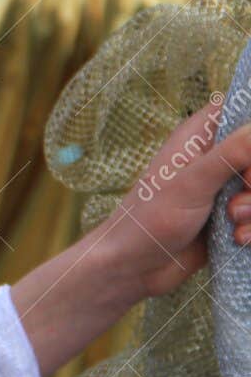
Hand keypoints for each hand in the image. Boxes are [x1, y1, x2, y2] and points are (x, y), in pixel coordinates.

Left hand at [97, 103, 250, 297]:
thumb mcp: (192, 183)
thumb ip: (231, 154)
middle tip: (239, 196)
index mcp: (199, 135)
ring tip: (232, 220)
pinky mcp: (231, 214)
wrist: (136, 266)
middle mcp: (215, 156)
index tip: (247, 162)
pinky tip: (236, 238)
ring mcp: (225, 186)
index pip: (242, 110)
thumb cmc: (149, 218)